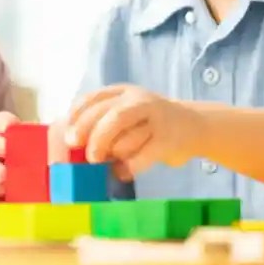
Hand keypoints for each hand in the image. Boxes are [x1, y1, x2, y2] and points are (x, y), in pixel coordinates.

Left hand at [67, 85, 199, 180]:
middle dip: (95, 139)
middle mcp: (140, 101)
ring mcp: (156, 119)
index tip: (70, 139)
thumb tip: (70, 144)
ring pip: (126, 139)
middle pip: (112, 117)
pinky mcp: (168, 141)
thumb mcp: (125, 113)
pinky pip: (142, 157)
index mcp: (122, 92)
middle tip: (90, 157)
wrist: (193, 125)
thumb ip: (100, 122)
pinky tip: (123, 172)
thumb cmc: (148, 124)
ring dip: (114, 155)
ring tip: (112, 162)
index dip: (78, 120)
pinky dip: (128, 167)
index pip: (93, 100)